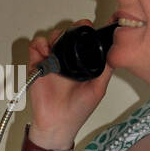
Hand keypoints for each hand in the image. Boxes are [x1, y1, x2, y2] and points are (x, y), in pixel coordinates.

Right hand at [26, 20, 113, 143]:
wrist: (57, 123)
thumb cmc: (78, 110)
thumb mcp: (98, 88)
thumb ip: (106, 70)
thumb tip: (115, 53)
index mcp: (80, 64)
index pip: (81, 40)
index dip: (83, 29)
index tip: (86, 26)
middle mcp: (66, 61)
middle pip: (66, 34)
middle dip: (69, 30)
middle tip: (72, 35)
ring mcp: (51, 62)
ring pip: (51, 38)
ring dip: (54, 37)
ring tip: (57, 46)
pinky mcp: (36, 66)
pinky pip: (35, 47)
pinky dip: (39, 45)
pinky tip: (46, 52)